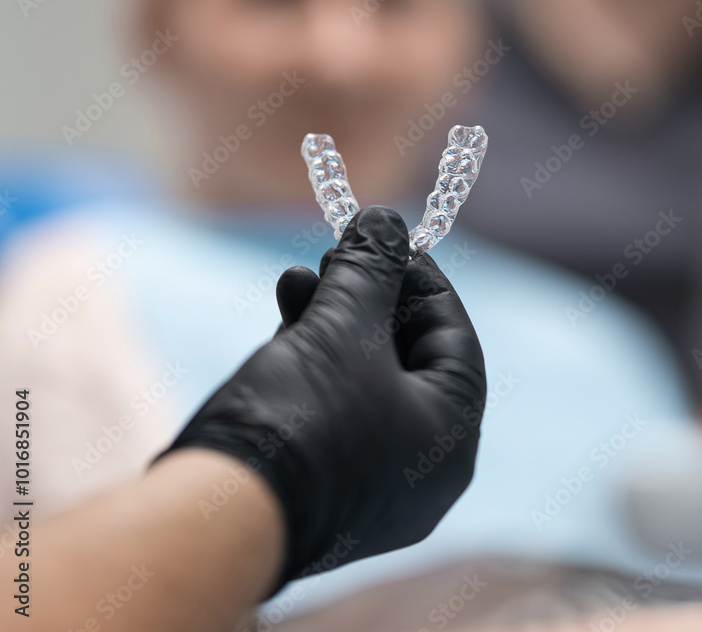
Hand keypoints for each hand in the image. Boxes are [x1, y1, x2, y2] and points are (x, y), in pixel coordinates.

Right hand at [160, 206, 485, 593]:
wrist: (215, 517)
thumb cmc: (300, 415)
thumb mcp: (343, 325)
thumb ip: (371, 267)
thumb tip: (387, 219)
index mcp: (451, 436)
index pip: (452, 333)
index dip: (419, 276)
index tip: (385, 238)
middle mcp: (421, 468)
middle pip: (405, 353)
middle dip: (367, 294)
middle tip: (336, 253)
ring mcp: (370, 481)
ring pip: (362, 376)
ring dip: (332, 318)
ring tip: (294, 277)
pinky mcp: (321, 482)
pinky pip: (332, 405)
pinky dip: (311, 359)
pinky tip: (283, 318)